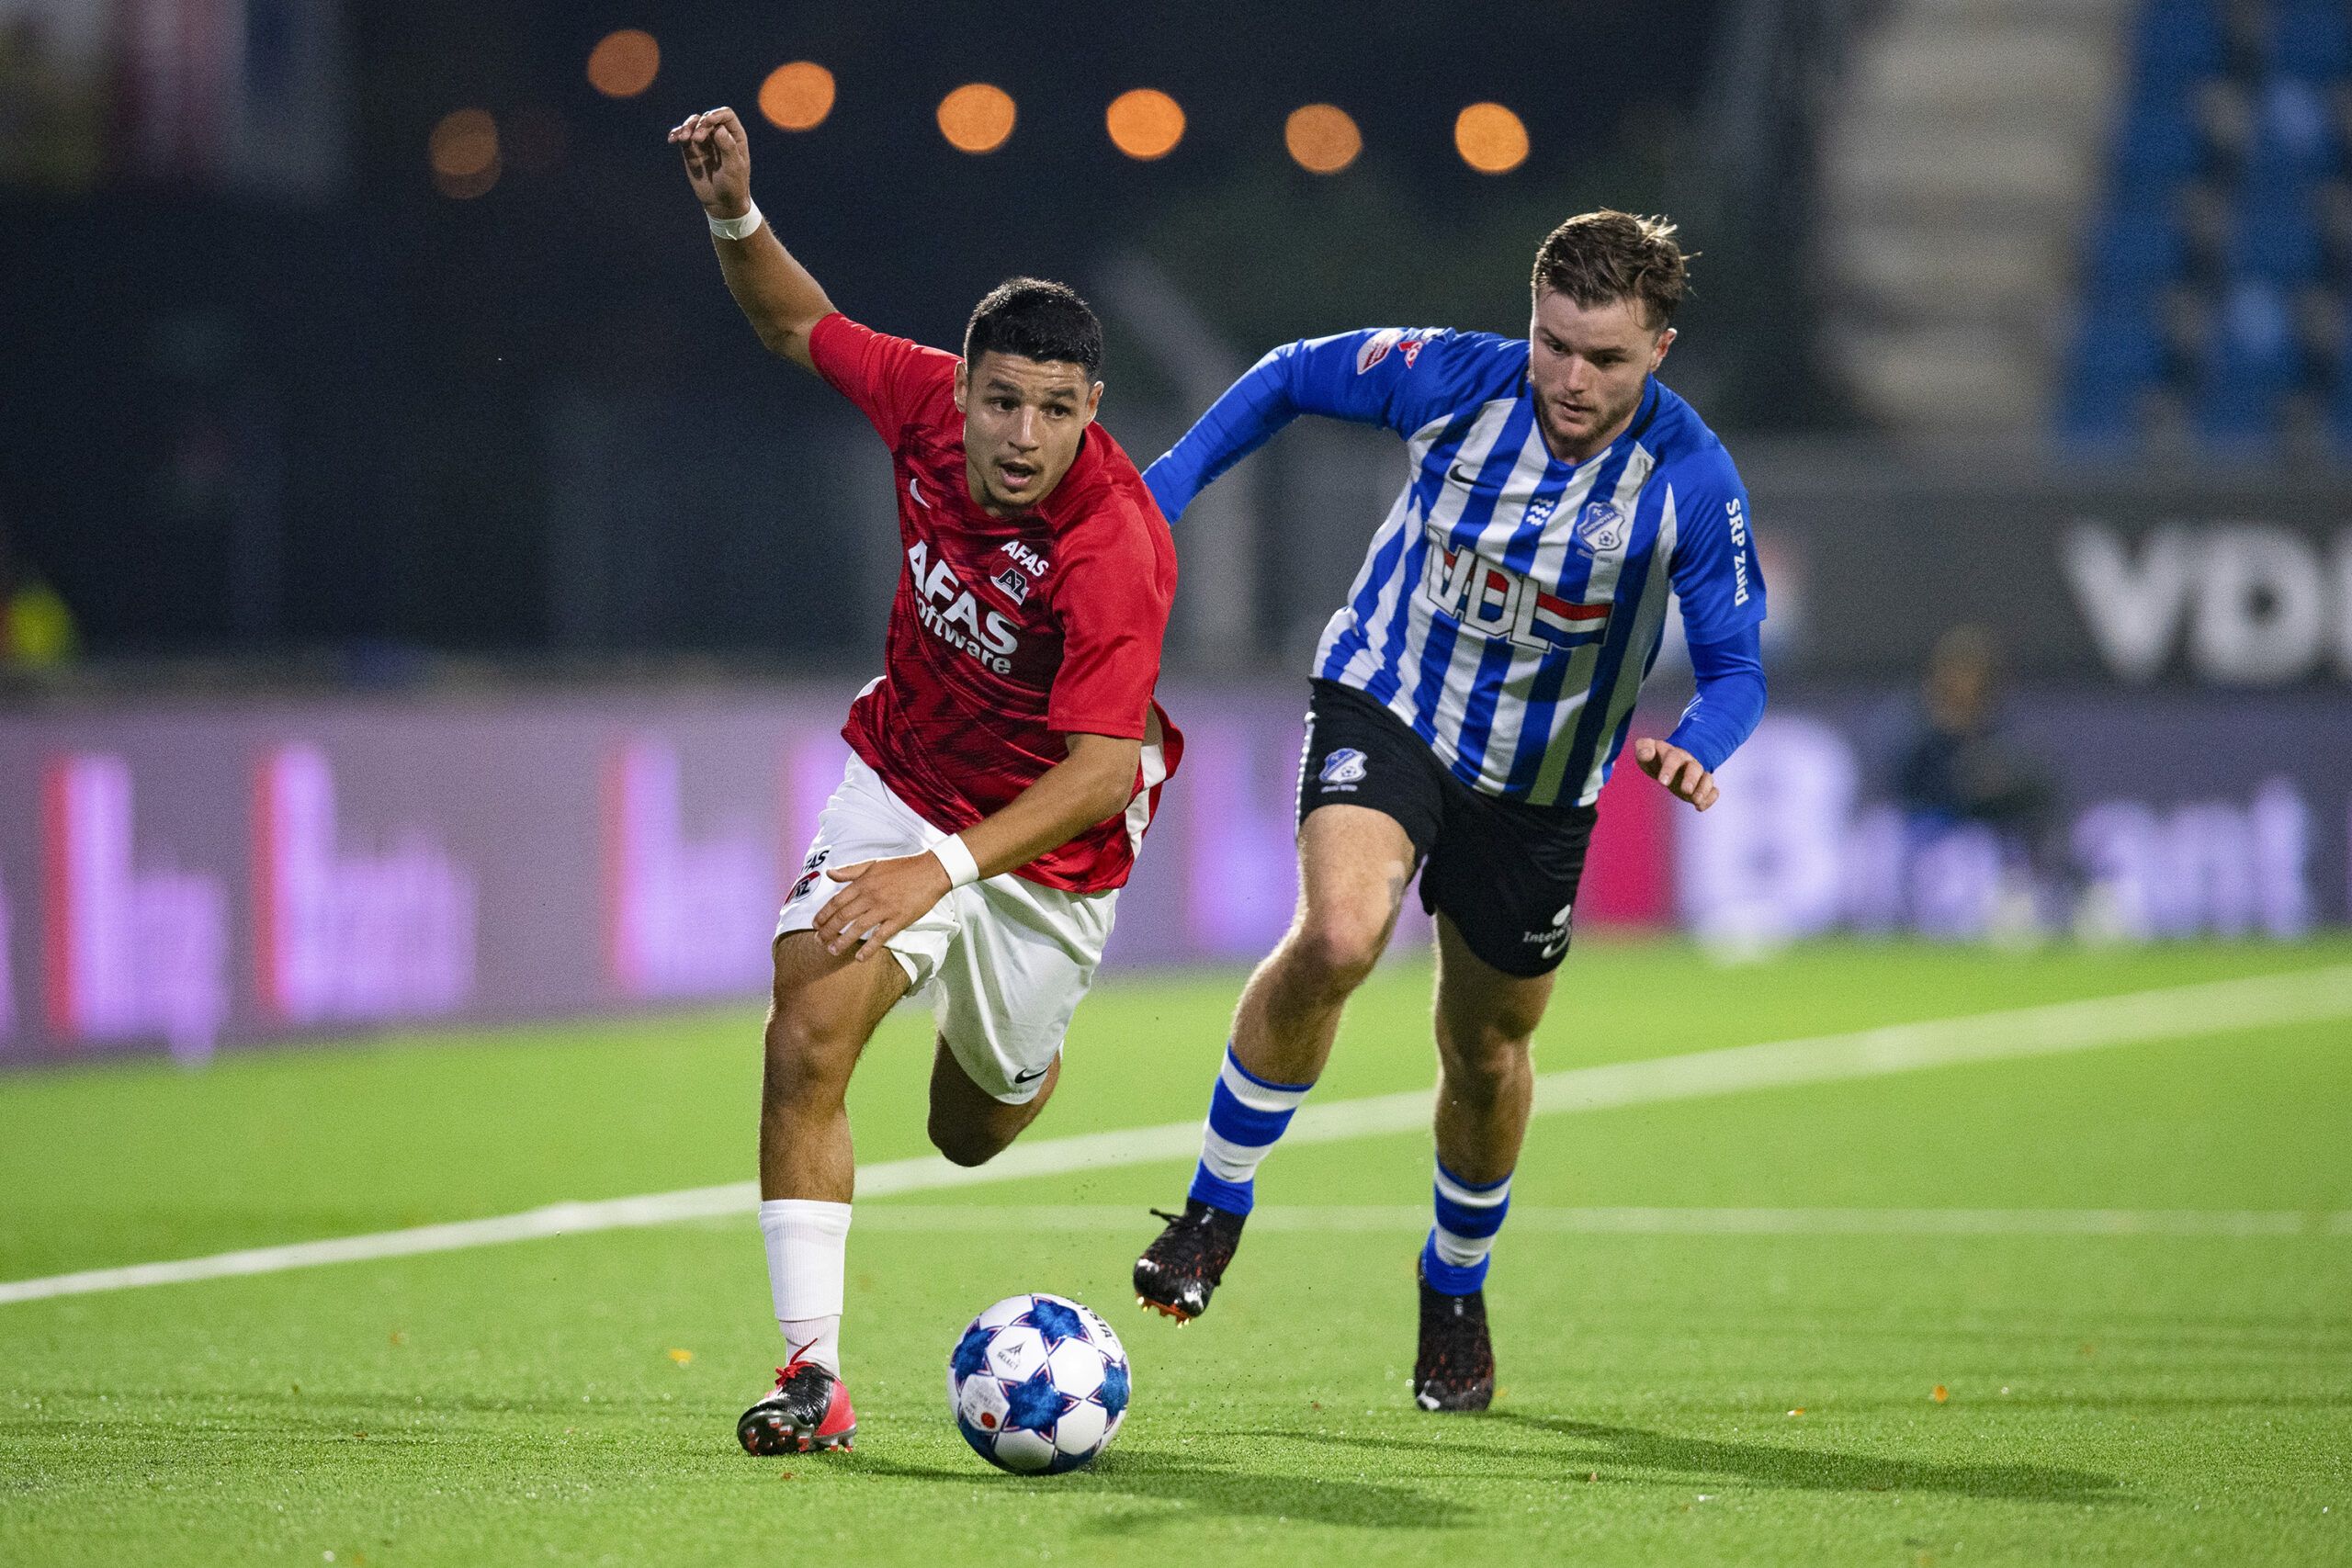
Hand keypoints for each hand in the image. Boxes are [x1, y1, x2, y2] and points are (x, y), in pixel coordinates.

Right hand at [668, 106, 750, 218]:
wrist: (722, 203)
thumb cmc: (734, 186)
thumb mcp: (734, 168)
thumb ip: (728, 148)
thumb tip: (719, 129)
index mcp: (735, 136)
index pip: (726, 115)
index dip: (716, 114)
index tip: (708, 122)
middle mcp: (719, 135)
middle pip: (707, 118)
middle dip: (700, 125)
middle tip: (697, 139)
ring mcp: (705, 142)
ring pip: (693, 124)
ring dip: (686, 126)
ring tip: (683, 138)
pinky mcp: (691, 150)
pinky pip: (682, 136)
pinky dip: (676, 134)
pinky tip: (672, 139)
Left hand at [810, 853, 952, 961]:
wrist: (931, 871)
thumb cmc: (903, 867)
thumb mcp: (874, 864)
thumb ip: (850, 871)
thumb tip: (829, 873)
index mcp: (863, 883)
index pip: (836, 901)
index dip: (823, 915)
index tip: (815, 925)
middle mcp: (870, 896)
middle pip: (843, 917)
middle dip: (828, 931)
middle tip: (819, 942)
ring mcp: (884, 908)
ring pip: (858, 928)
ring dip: (842, 941)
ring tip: (832, 951)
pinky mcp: (899, 919)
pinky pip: (880, 937)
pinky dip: (869, 949)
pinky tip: (859, 958)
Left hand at [1635, 737, 1718, 810]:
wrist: (1665, 763)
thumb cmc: (1653, 759)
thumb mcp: (1644, 753)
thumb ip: (1643, 748)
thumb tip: (1647, 753)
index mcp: (1673, 753)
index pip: (1674, 758)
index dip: (1670, 769)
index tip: (1662, 783)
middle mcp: (1688, 762)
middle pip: (1695, 768)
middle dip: (1691, 779)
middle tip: (1685, 791)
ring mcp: (1697, 774)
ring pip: (1707, 778)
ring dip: (1703, 789)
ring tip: (1695, 801)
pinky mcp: (1702, 785)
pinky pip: (1713, 790)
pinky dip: (1710, 798)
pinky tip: (1699, 807)